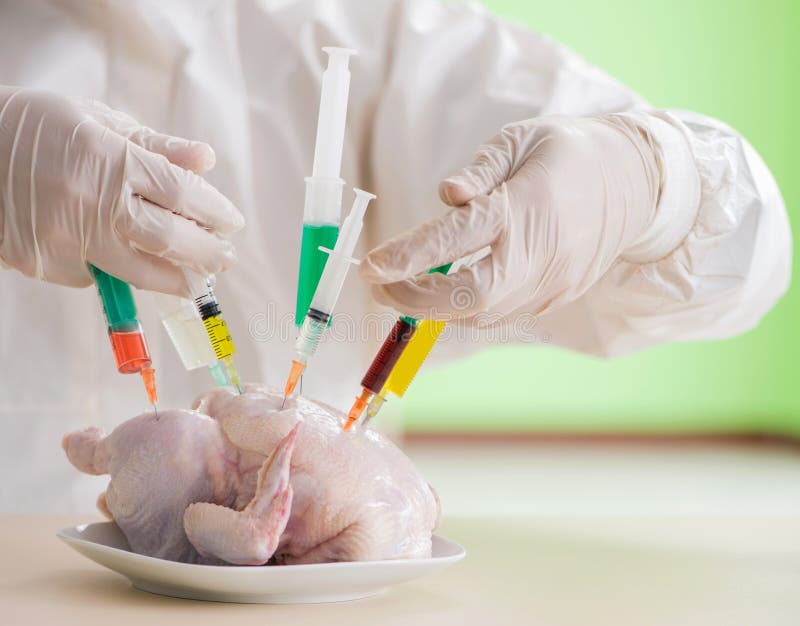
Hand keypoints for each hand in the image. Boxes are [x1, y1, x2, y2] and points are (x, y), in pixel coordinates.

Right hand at [0, 87, 243, 293]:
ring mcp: (65, 239)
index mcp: (106, 157)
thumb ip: (155, 146)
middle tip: (225, 258)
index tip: (232, 222)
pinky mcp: (45, 264)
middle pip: (168, 238)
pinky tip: (125, 257)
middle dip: (206, 253)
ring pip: (139, 271)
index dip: (212, 210)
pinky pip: (98, 275)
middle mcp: (88, 202)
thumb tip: (206, 161)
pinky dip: (119, 269)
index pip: (179, 192)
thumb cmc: (36, 127)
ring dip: (175, 277)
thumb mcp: (96, 120)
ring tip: (195, 278)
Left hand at [360, 115, 661, 324]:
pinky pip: (503, 314)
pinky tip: (449, 290)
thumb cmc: (570, 152)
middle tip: (381, 284)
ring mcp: (554, 281)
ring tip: (407, 286)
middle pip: (470, 296)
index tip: (370, 267)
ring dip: (437, 306)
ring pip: (484, 314)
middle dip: (416, 298)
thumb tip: (445, 196)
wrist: (636, 183)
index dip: (410, 256)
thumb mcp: (522, 141)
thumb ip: (481, 171)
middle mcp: (542, 252)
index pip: (458, 238)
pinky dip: (467, 307)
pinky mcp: (558, 296)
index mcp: (528, 205)